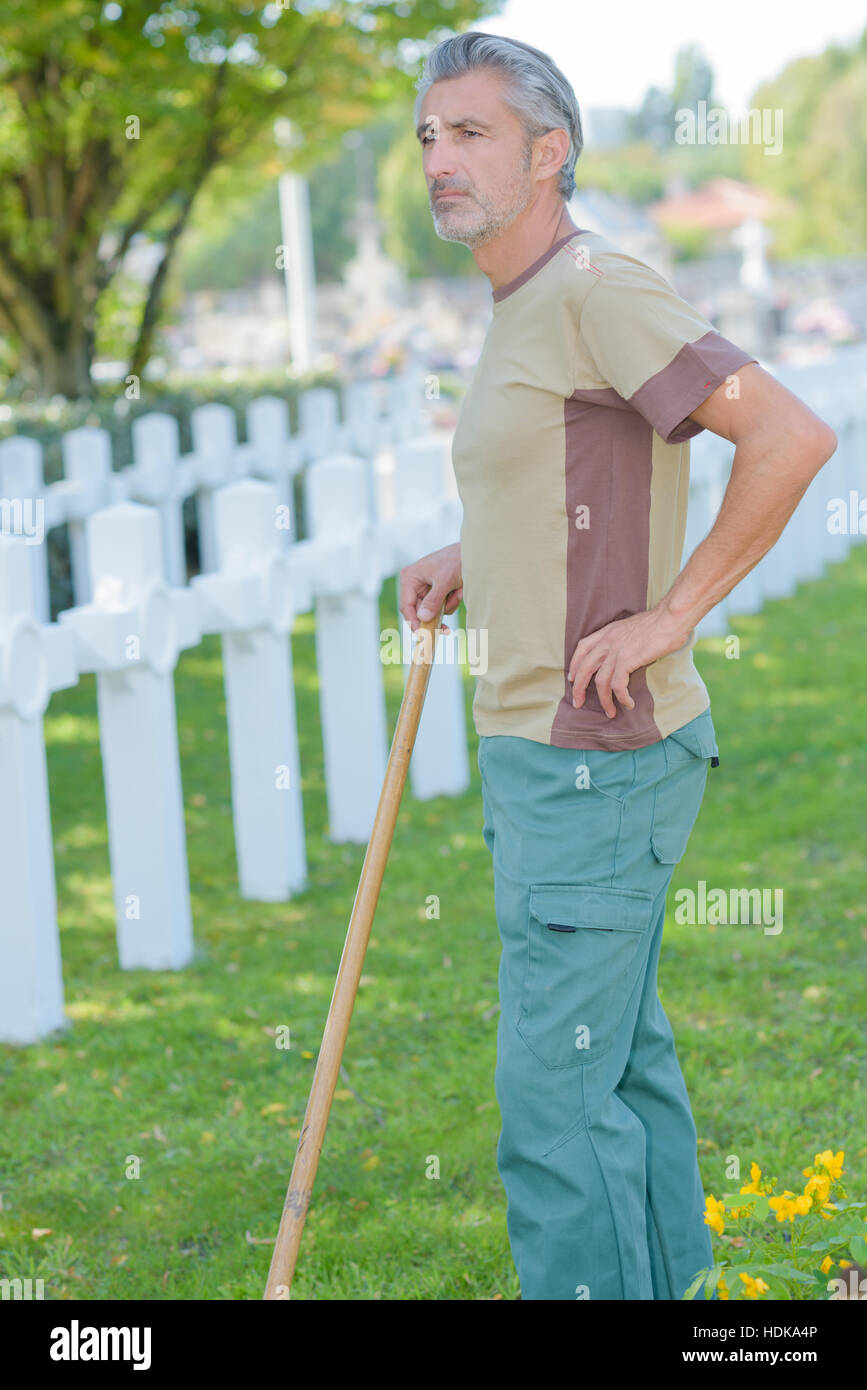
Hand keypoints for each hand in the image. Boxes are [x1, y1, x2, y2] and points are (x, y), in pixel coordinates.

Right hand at [399, 543, 462, 632]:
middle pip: (419, 611)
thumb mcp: (444, 581)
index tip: (423, 634)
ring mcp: (427, 589)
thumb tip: (423, 618)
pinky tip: (459, 590)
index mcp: (410, 577)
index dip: (413, 621)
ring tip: (458, 590)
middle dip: (436, 616)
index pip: (406, 606)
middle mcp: (415, 584)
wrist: (473, 552)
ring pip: (433, 610)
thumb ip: (433, 600)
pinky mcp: (438, 591)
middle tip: (447, 631)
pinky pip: (443, 606)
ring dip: (448, 604)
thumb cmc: (456, 560)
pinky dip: (453, 601)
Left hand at [568, 605, 691, 717]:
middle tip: (578, 703)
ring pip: (600, 682)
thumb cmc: (659, 622)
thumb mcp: (632, 627)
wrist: (671, 617)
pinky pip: (618, 685)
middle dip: (579, 688)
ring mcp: (616, 651)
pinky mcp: (627, 660)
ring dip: (604, 700)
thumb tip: (625, 653)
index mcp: (608, 632)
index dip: (575, 665)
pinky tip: (628, 704)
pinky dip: (621, 698)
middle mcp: (607, 641)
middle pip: (584, 668)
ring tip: (610, 712)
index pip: (582, 647)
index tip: (573, 678)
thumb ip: (623, 639)